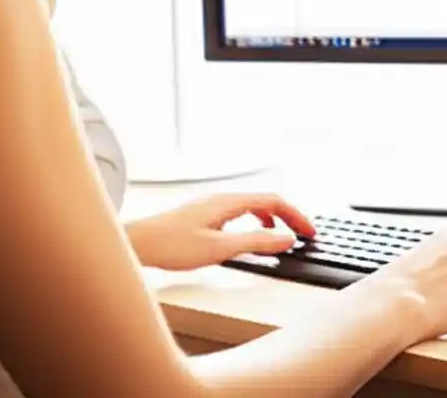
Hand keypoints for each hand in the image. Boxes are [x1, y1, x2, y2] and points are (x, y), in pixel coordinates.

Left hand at [125, 193, 314, 270]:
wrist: (137, 244)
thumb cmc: (170, 245)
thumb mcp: (221, 248)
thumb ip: (256, 242)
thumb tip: (285, 238)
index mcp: (229, 201)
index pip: (274, 201)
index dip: (296, 216)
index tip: (309, 231)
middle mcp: (221, 198)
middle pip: (266, 200)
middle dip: (288, 216)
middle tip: (301, 234)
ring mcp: (211, 205)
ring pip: (252, 206)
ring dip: (271, 219)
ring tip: (280, 236)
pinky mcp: (203, 215)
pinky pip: (239, 212)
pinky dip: (254, 222)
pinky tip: (249, 236)